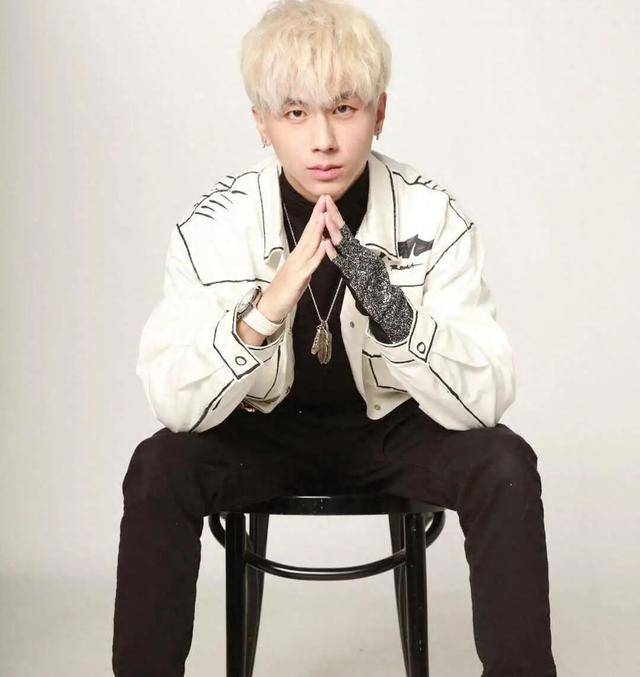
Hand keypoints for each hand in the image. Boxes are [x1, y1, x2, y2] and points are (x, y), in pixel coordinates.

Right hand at [259, 195, 329, 321]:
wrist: (270, 306)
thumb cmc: (284, 291)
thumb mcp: (298, 271)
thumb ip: (307, 259)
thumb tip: (317, 248)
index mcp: (298, 255)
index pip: (308, 233)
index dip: (316, 217)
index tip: (323, 203)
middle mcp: (297, 257)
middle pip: (309, 233)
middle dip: (318, 216)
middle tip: (324, 199)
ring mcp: (297, 266)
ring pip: (310, 245)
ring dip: (318, 229)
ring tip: (325, 214)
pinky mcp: (298, 278)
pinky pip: (311, 264)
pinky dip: (319, 254)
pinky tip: (325, 244)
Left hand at [322, 195, 413, 343]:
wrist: (384, 303)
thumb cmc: (374, 286)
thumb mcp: (363, 266)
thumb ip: (356, 256)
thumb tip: (349, 245)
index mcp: (358, 252)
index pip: (344, 232)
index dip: (336, 217)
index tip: (328, 204)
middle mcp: (359, 255)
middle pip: (344, 233)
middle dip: (334, 216)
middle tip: (327, 201)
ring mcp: (357, 264)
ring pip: (344, 245)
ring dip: (334, 230)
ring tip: (326, 216)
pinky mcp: (356, 275)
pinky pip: (343, 264)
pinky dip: (335, 253)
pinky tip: (328, 244)